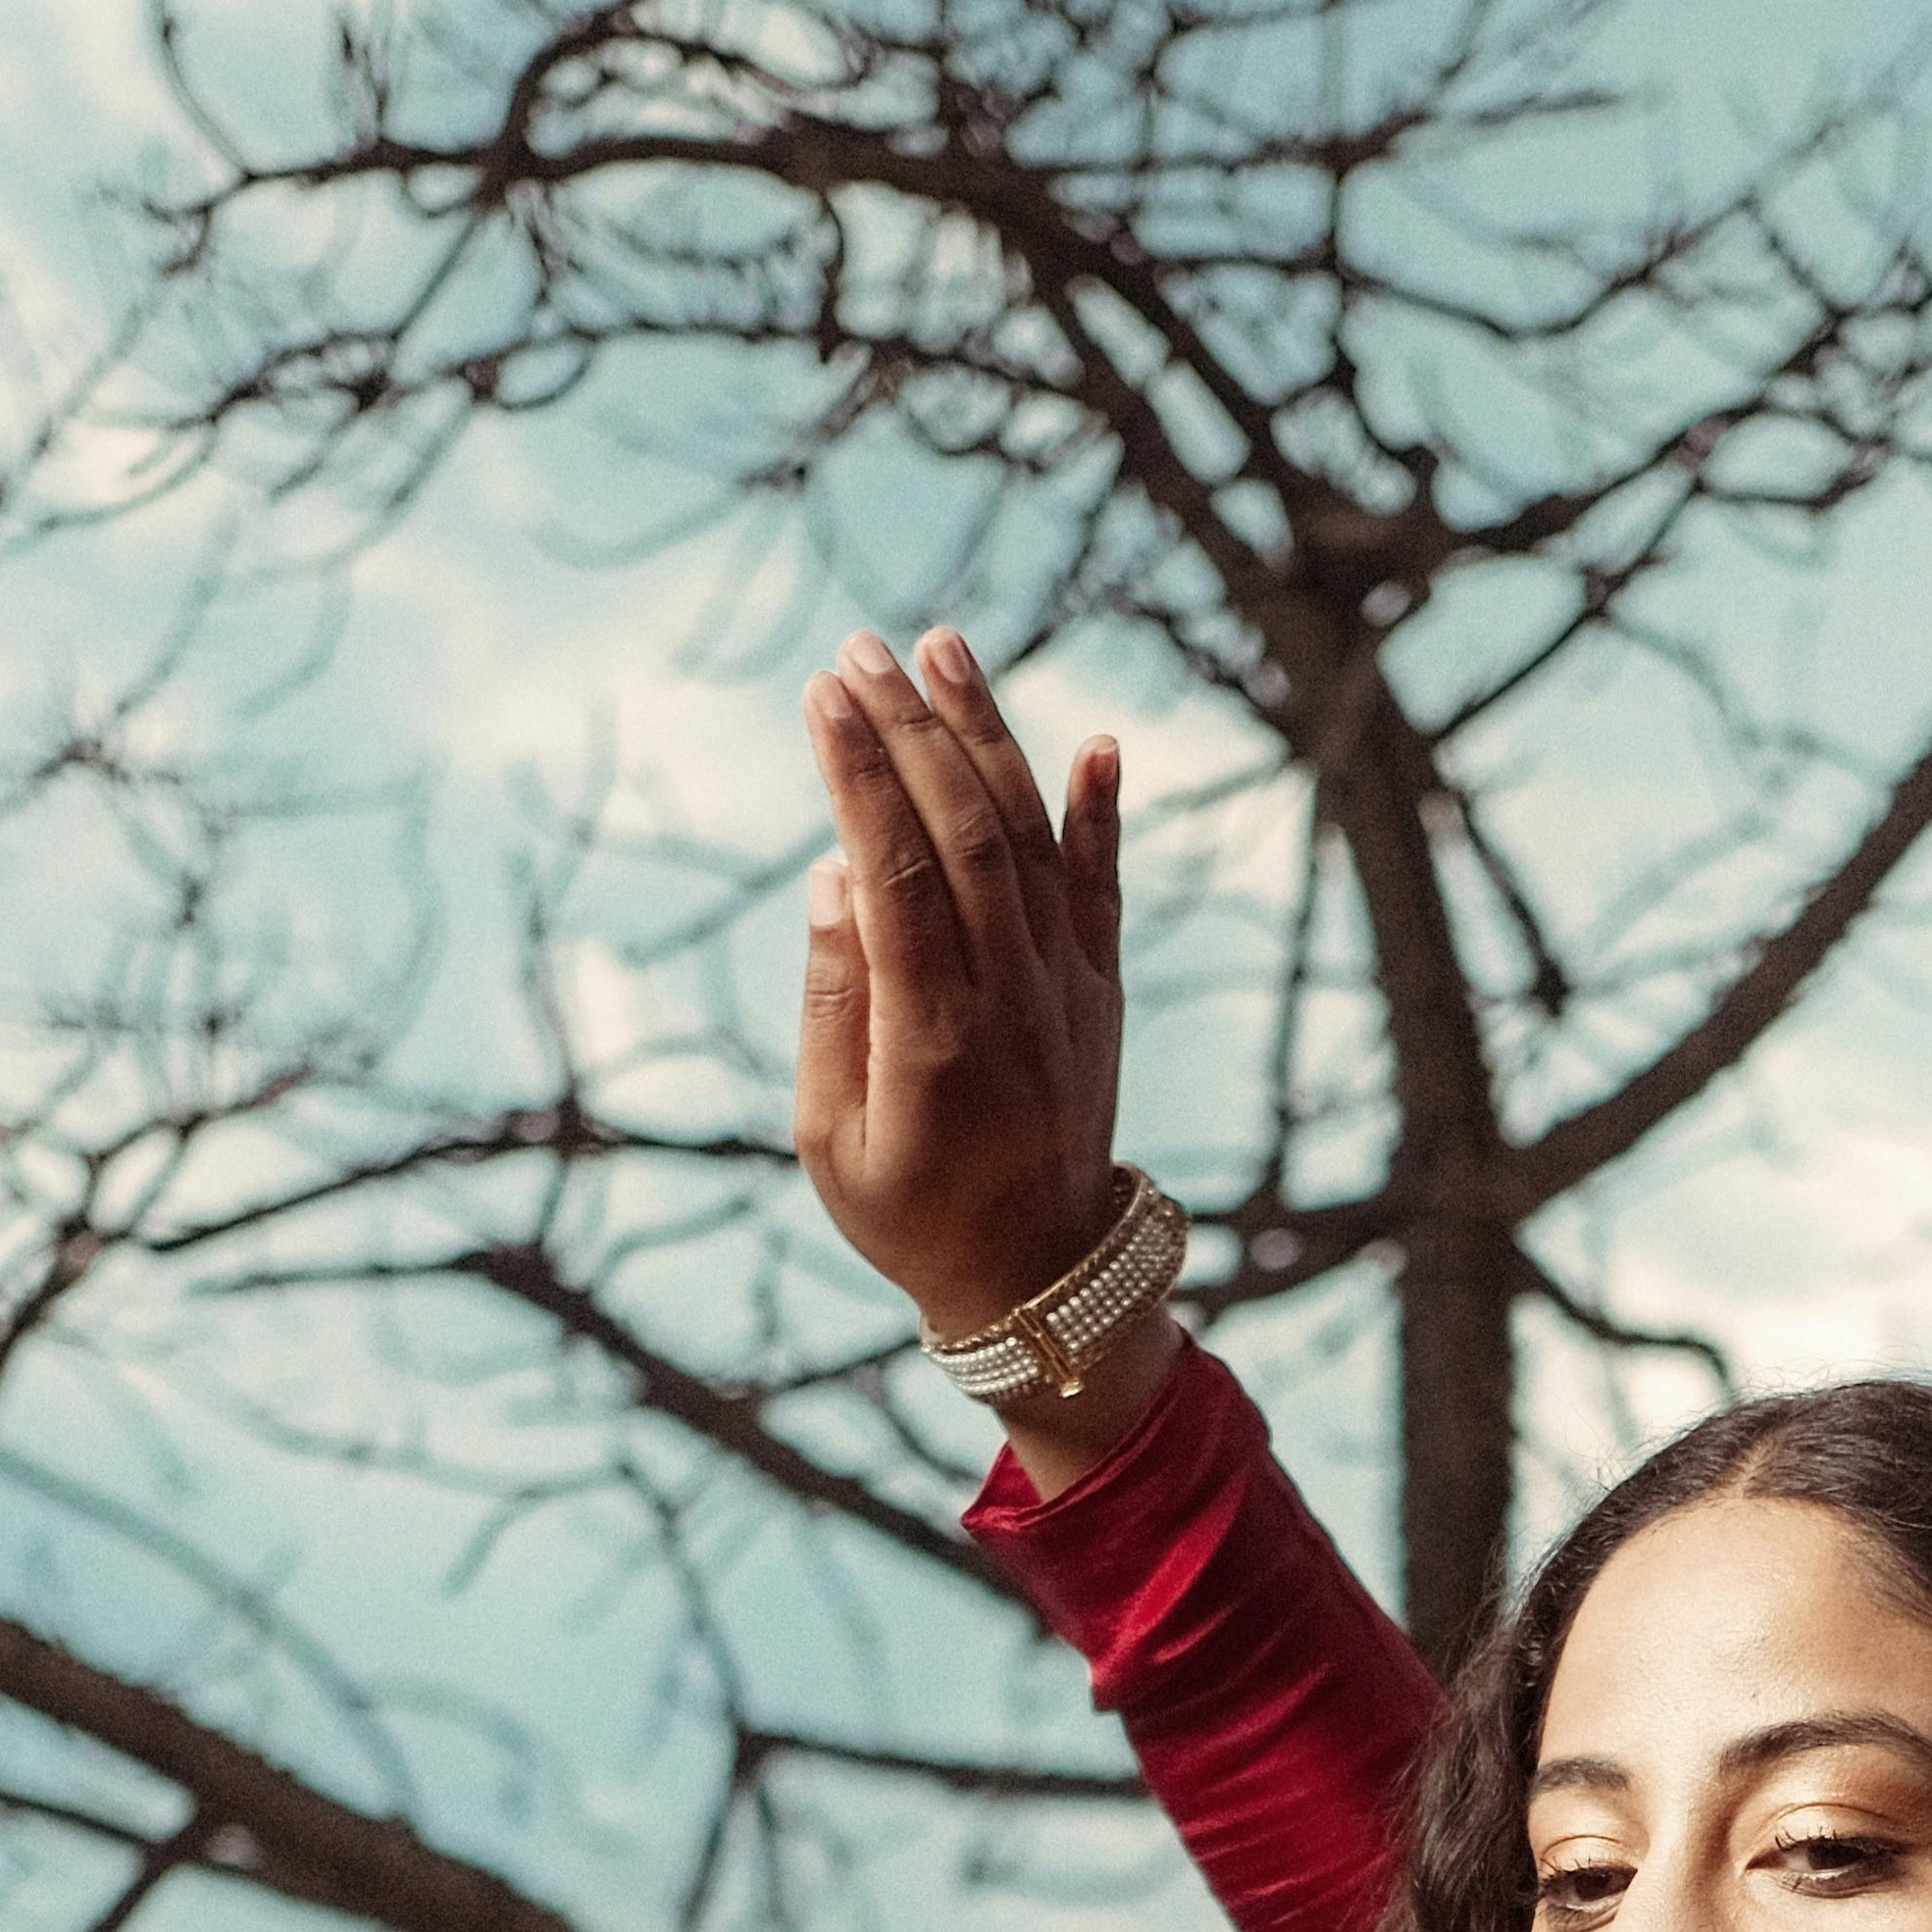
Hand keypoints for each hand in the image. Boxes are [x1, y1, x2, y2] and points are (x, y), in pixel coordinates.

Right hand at [794, 627, 1178, 1482]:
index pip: (899, 875)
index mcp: (934, 1042)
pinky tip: (1093, 738)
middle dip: (914, 730)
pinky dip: (1104, 813)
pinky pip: (1107, 891)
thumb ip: (833, 1005)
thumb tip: (836, 876)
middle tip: (861, 649)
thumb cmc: (909, 1215)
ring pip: (1034, 840)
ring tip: (943, 648)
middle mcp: (1013, 1001)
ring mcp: (1069, 992)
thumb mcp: (832, 1139)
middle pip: (968, 835)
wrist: (1041, 1283)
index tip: (824, 696)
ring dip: (989, 738)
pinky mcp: (1103, 994)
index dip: (862, 778)